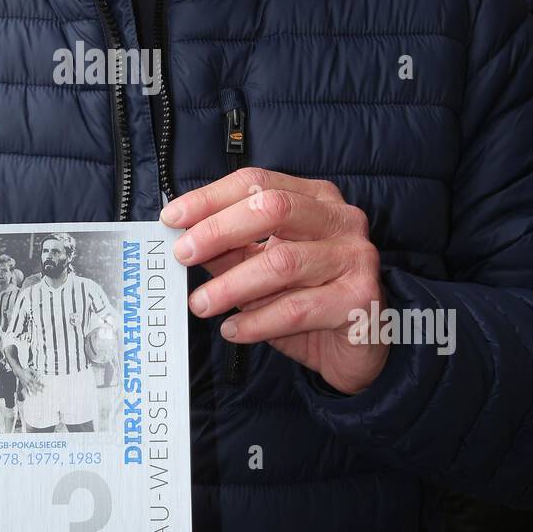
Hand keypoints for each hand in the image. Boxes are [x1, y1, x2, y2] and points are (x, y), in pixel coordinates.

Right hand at [14, 365, 44, 393]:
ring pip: (30, 388)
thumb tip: (39, 376)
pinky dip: (28, 392)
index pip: (36, 382)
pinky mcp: (24, 385)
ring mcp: (26, 384)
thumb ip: (36, 373)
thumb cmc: (25, 371)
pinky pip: (26, 389)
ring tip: (37, 395)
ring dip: (34, 392)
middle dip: (38, 389)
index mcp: (30, 378)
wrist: (19, 372)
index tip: (43, 386)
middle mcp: (28, 381)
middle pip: (34, 386)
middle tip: (42, 391)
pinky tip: (30, 395)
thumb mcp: (31, 370)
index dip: (40, 384)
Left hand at [160, 167, 388, 395]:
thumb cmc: (308, 298)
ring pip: (282, 262)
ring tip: (201, 303)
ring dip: (232, 285)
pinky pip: (297, 308)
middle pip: (273, 209)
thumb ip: (230, 250)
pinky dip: (257, 321)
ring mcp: (355, 257)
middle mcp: (340, 220)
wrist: (359, 348)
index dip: (210, 198)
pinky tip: (234, 330)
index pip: (258, 183)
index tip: (172, 218)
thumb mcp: (261, 267)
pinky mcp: (360, 299)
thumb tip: (181, 237)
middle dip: (219, 230)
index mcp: (315, 198)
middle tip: (182, 254)